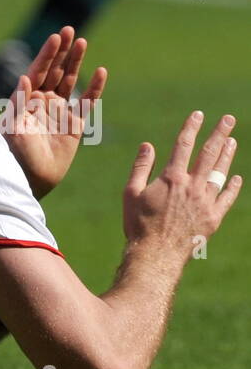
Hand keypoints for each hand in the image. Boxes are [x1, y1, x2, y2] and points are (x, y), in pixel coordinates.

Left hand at [1, 26, 107, 197]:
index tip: (56, 37)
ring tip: (82, 42)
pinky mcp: (73, 125)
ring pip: (69, 81)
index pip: (36, 71)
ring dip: (75, 63)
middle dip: (61, 51)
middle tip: (69, 30)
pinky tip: (100, 71)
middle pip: (53, 71)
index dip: (47, 54)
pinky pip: (86, 103)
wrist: (30, 179)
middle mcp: (40, 103)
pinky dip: (94, 88)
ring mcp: (58, 112)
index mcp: (24, 101)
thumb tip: (24, 77)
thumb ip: (19, 103)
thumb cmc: (15, 155)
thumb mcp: (13, 128)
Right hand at [123, 111, 241, 250]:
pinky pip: (227, 198)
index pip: (184, 145)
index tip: (199, 114)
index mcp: (172, 178)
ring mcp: (205, 201)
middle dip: (220, 134)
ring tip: (232, 142)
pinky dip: (233, 187)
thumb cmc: (138, 224)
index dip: (191, 128)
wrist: (155, 253)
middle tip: (229, 119)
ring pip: (220, 173)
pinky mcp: (213, 217)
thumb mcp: (131, 194)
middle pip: (209, 154)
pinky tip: (237, 178)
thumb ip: (141, 168)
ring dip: (227, 155)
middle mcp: (192, 186)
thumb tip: (147, 145)